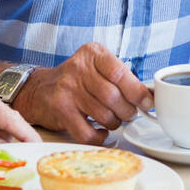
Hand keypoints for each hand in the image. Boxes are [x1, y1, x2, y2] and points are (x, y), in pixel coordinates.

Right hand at [14, 43, 152, 143]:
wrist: (39, 89)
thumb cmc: (78, 80)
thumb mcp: (98, 68)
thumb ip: (122, 78)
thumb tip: (150, 98)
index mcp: (92, 53)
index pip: (120, 73)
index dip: (137, 92)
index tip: (147, 103)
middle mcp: (78, 68)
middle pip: (113, 97)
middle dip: (127, 111)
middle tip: (128, 114)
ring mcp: (67, 89)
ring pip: (103, 115)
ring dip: (114, 123)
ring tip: (113, 120)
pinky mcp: (60, 110)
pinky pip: (87, 132)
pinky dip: (99, 136)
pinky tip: (100, 131)